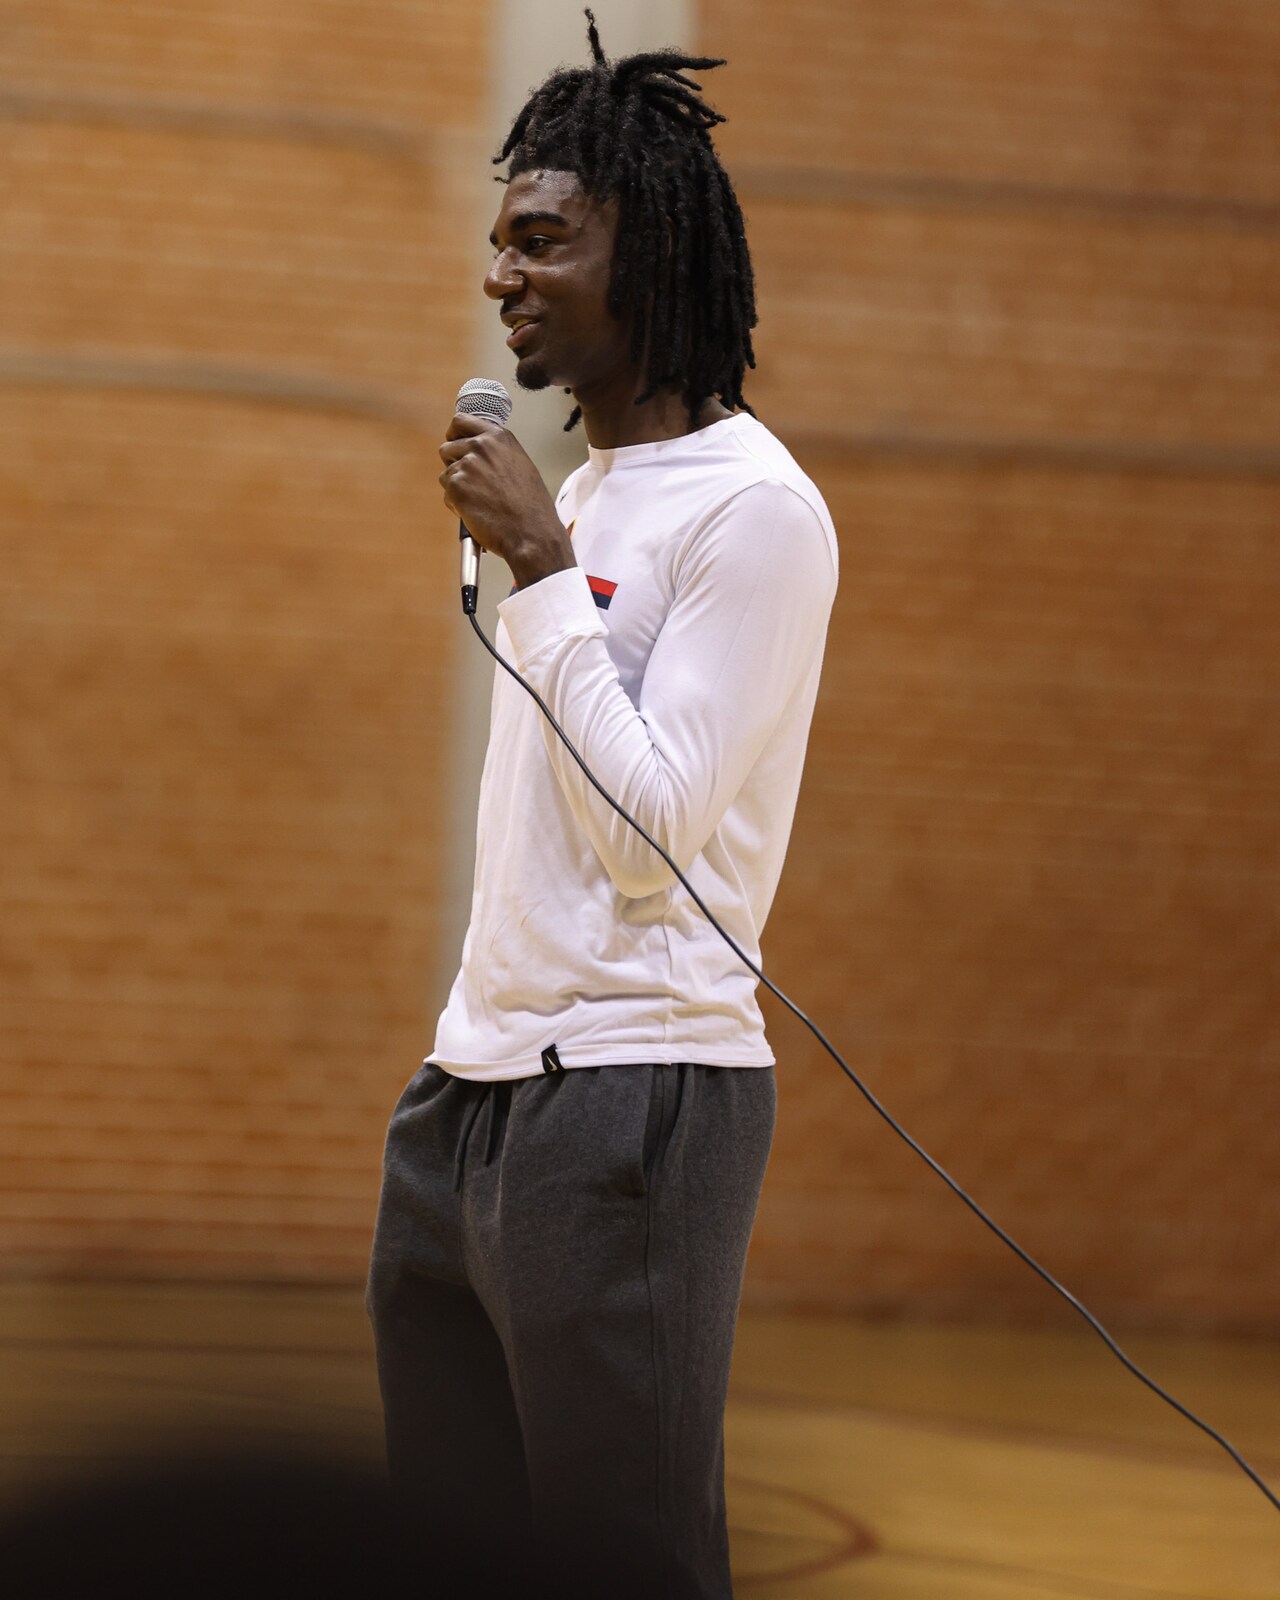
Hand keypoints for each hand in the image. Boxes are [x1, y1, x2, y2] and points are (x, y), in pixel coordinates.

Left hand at [438, 414, 574, 588]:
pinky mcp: (456, 485)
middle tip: (469, 483)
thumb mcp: (520, 466)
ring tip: (479, 502)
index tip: (455, 443)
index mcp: (499, 437)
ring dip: (456, 488)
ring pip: (446, 474)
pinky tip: (476, 513)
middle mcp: (481, 445)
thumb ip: (497, 454)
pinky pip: (446, 494)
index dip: (454, 435)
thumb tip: (478, 455)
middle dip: (453, 465)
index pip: (461, 422)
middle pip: (447, 448)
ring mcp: (467, 464)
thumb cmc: (531, 507)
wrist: (532, 532)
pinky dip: (457, 506)